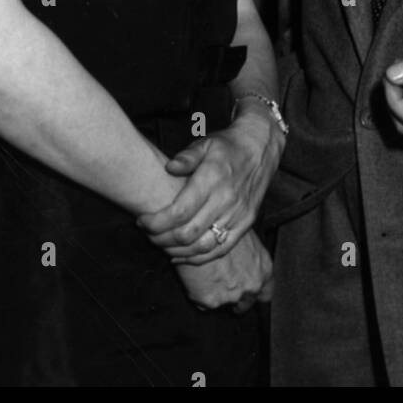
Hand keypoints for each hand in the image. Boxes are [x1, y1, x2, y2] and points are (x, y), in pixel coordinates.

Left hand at [137, 105, 282, 261]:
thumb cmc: (228, 146)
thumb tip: (169, 168)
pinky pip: (220, 250)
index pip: (179, 212)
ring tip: (161, 244)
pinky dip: (198, 258)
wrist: (260, 148)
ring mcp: (238, 215)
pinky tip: (181, 256)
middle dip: (161, 238)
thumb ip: (186, 157)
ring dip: (177, 251)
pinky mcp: (245, 223)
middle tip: (148, 233)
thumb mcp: (205, 143)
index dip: (156, 222)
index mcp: (213, 179)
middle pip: (188, 233)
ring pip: (203, 247)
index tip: (142, 221)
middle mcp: (226, 200)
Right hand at [176, 230, 272, 313]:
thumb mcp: (245, 236)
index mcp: (264, 269)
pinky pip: (204, 303)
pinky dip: (200, 294)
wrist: (198, 229)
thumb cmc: (222, 226)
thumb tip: (245, 261)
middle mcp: (252, 285)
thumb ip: (250, 257)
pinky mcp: (211, 301)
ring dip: (218, 295)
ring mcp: (232, 295)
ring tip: (207, 276)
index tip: (247, 290)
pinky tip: (196, 276)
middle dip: (236, 298)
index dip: (256, 292)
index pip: (267, 292)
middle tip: (223, 285)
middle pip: (247, 303)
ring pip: (225, 304)